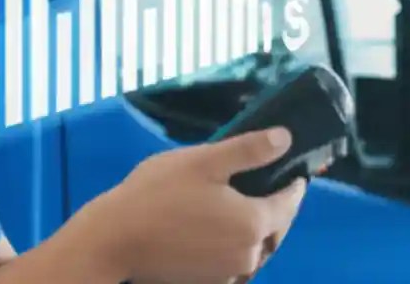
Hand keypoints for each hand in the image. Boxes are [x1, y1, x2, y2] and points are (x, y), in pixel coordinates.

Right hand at [82, 127, 307, 283]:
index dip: (294, 186)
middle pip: (275, 229)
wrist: (115, 240)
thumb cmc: (158, 193)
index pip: (289, 203)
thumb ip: (249, 150)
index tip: (295, 173)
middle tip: (269, 187)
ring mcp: (227, 274)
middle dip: (276, 209)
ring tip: (242, 206)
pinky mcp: (207, 282)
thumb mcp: (204, 160)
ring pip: (253, 249)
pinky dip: (234, 246)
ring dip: (255, 229)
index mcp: (253, 223)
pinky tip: (217, 230)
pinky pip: (233, 262)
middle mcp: (247, 255)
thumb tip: (286, 139)